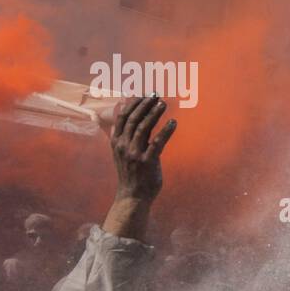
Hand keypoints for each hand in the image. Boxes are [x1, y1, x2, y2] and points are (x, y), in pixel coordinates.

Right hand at [101, 95, 175, 240]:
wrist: (132, 196)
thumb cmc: (130, 172)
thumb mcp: (123, 152)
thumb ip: (126, 135)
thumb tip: (128, 118)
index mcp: (116, 141)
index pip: (122, 117)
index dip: (133, 104)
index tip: (143, 94)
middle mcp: (123, 146)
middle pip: (133, 119)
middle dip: (144, 105)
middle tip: (156, 94)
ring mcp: (134, 154)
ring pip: (143, 128)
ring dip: (154, 113)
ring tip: (163, 103)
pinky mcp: (147, 162)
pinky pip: (157, 143)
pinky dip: (166, 131)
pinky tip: (173, 122)